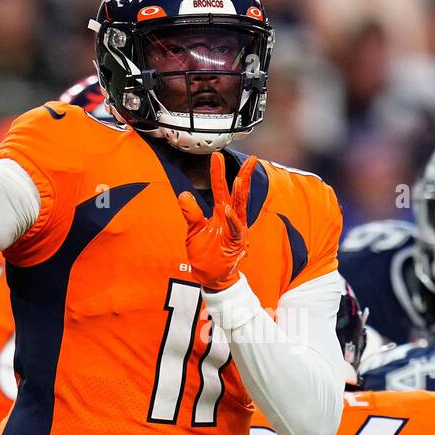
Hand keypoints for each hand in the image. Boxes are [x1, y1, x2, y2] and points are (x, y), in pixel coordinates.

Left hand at [179, 152, 253, 291]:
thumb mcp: (193, 231)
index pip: (221, 189)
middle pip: (239, 194)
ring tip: (239, 179)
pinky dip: (232, 220)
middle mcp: (231, 219)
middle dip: (244, 176)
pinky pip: (235, 230)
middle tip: (251, 160)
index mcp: (221, 214)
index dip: (218, 173)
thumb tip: (184, 194)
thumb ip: (191, 213)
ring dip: (240, 194)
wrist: (211, 278)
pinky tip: (228, 209)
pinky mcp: (235, 243)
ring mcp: (235, 231)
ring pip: (241, 209)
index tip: (217, 156)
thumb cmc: (205, 255)